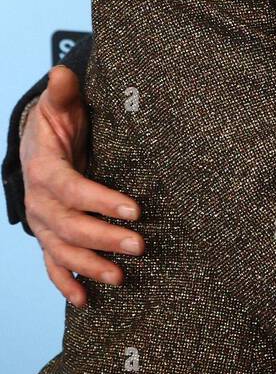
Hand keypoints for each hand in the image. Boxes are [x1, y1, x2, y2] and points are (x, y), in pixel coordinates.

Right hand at [21, 64, 144, 306]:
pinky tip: (83, 301)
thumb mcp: (61, 106)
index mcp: (44, 169)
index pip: (72, 189)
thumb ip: (63, 93)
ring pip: (62, 251)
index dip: (100, 201)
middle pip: (70, 226)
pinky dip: (65, 284)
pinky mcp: (49, 236)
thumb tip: (62, 72)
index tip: (134, 209)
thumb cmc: (56, 124)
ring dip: (89, 267)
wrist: (36, 145)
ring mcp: (43, 223)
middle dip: (103, 238)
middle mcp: (40, 202)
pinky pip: (52, 265)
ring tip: (121, 277)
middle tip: (140, 245)